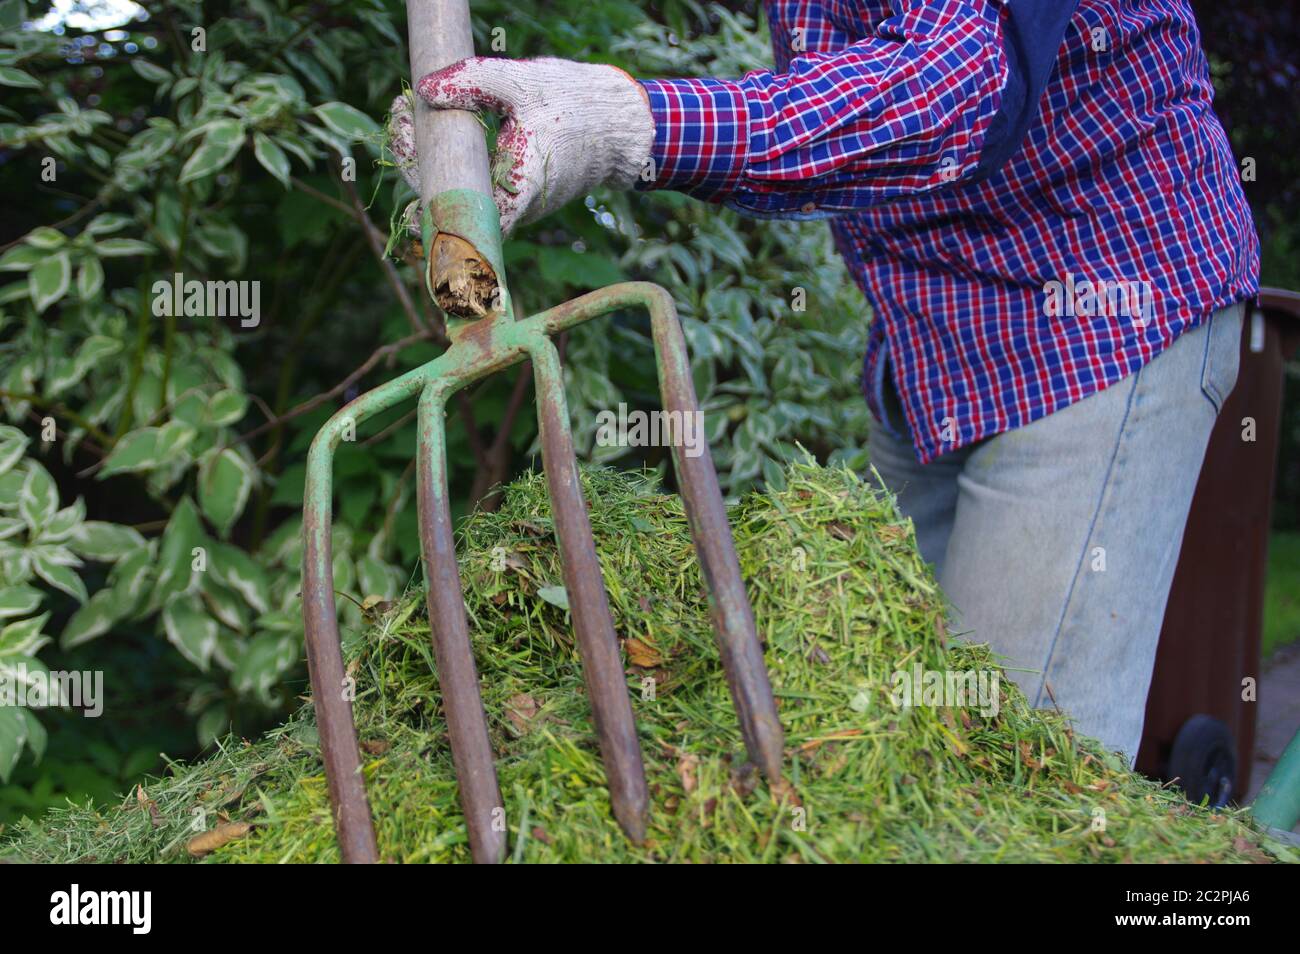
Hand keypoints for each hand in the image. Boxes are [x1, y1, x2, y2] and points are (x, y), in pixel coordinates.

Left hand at [388, 56, 653, 234]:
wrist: (614, 126)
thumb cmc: (573, 105)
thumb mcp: (522, 82)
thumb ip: (473, 81)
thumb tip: (425, 89)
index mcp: (518, 187)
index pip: (460, 210)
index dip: (421, 179)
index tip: (405, 127)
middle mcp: (513, 209)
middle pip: (447, 202)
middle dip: (415, 160)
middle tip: (402, 110)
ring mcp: (512, 208)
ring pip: (458, 198)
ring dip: (430, 161)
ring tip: (410, 115)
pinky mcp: (512, 199)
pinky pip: (472, 190)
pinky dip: (450, 163)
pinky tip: (433, 130)